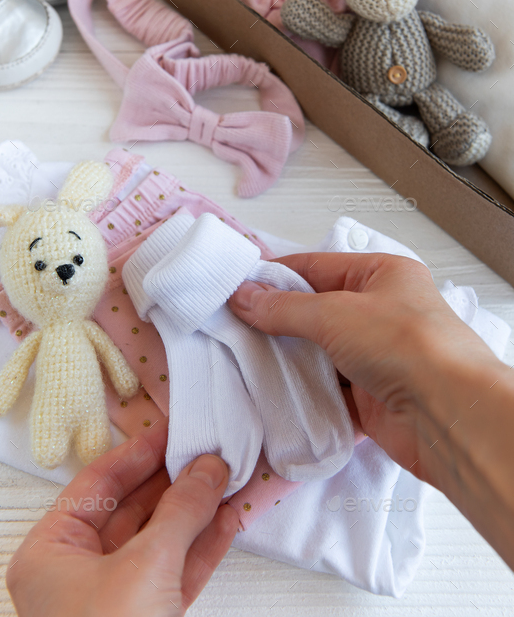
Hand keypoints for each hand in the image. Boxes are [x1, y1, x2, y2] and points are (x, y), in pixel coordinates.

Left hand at [7, 420, 237, 616]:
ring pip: (161, 540)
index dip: (138, 453)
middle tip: (211, 449)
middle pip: (133, 508)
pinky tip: (231, 518)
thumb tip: (209, 466)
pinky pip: (177, 571)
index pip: (97, 484)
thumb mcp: (145, 567)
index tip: (174, 429)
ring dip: (198, 511)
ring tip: (231, 476)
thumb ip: (180, 510)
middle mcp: (78, 572)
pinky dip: (205, 546)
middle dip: (176, 481)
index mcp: (51, 553)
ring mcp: (115, 599)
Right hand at [229, 251, 501, 482]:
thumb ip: (283, 307)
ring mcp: (378, 356)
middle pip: (316, 310)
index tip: (237, 287)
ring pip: (320, 353)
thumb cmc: (406, 346)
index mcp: (383, 275)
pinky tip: (273, 393)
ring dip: (289, 358)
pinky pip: (328, 391)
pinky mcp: (372, 398)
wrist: (449, 416)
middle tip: (233, 325)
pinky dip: (304, 393)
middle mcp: (382, 312)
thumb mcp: (335, 313)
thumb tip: (242, 296)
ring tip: (244, 358)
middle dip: (278, 319)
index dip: (276, 275)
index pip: (317, 266)